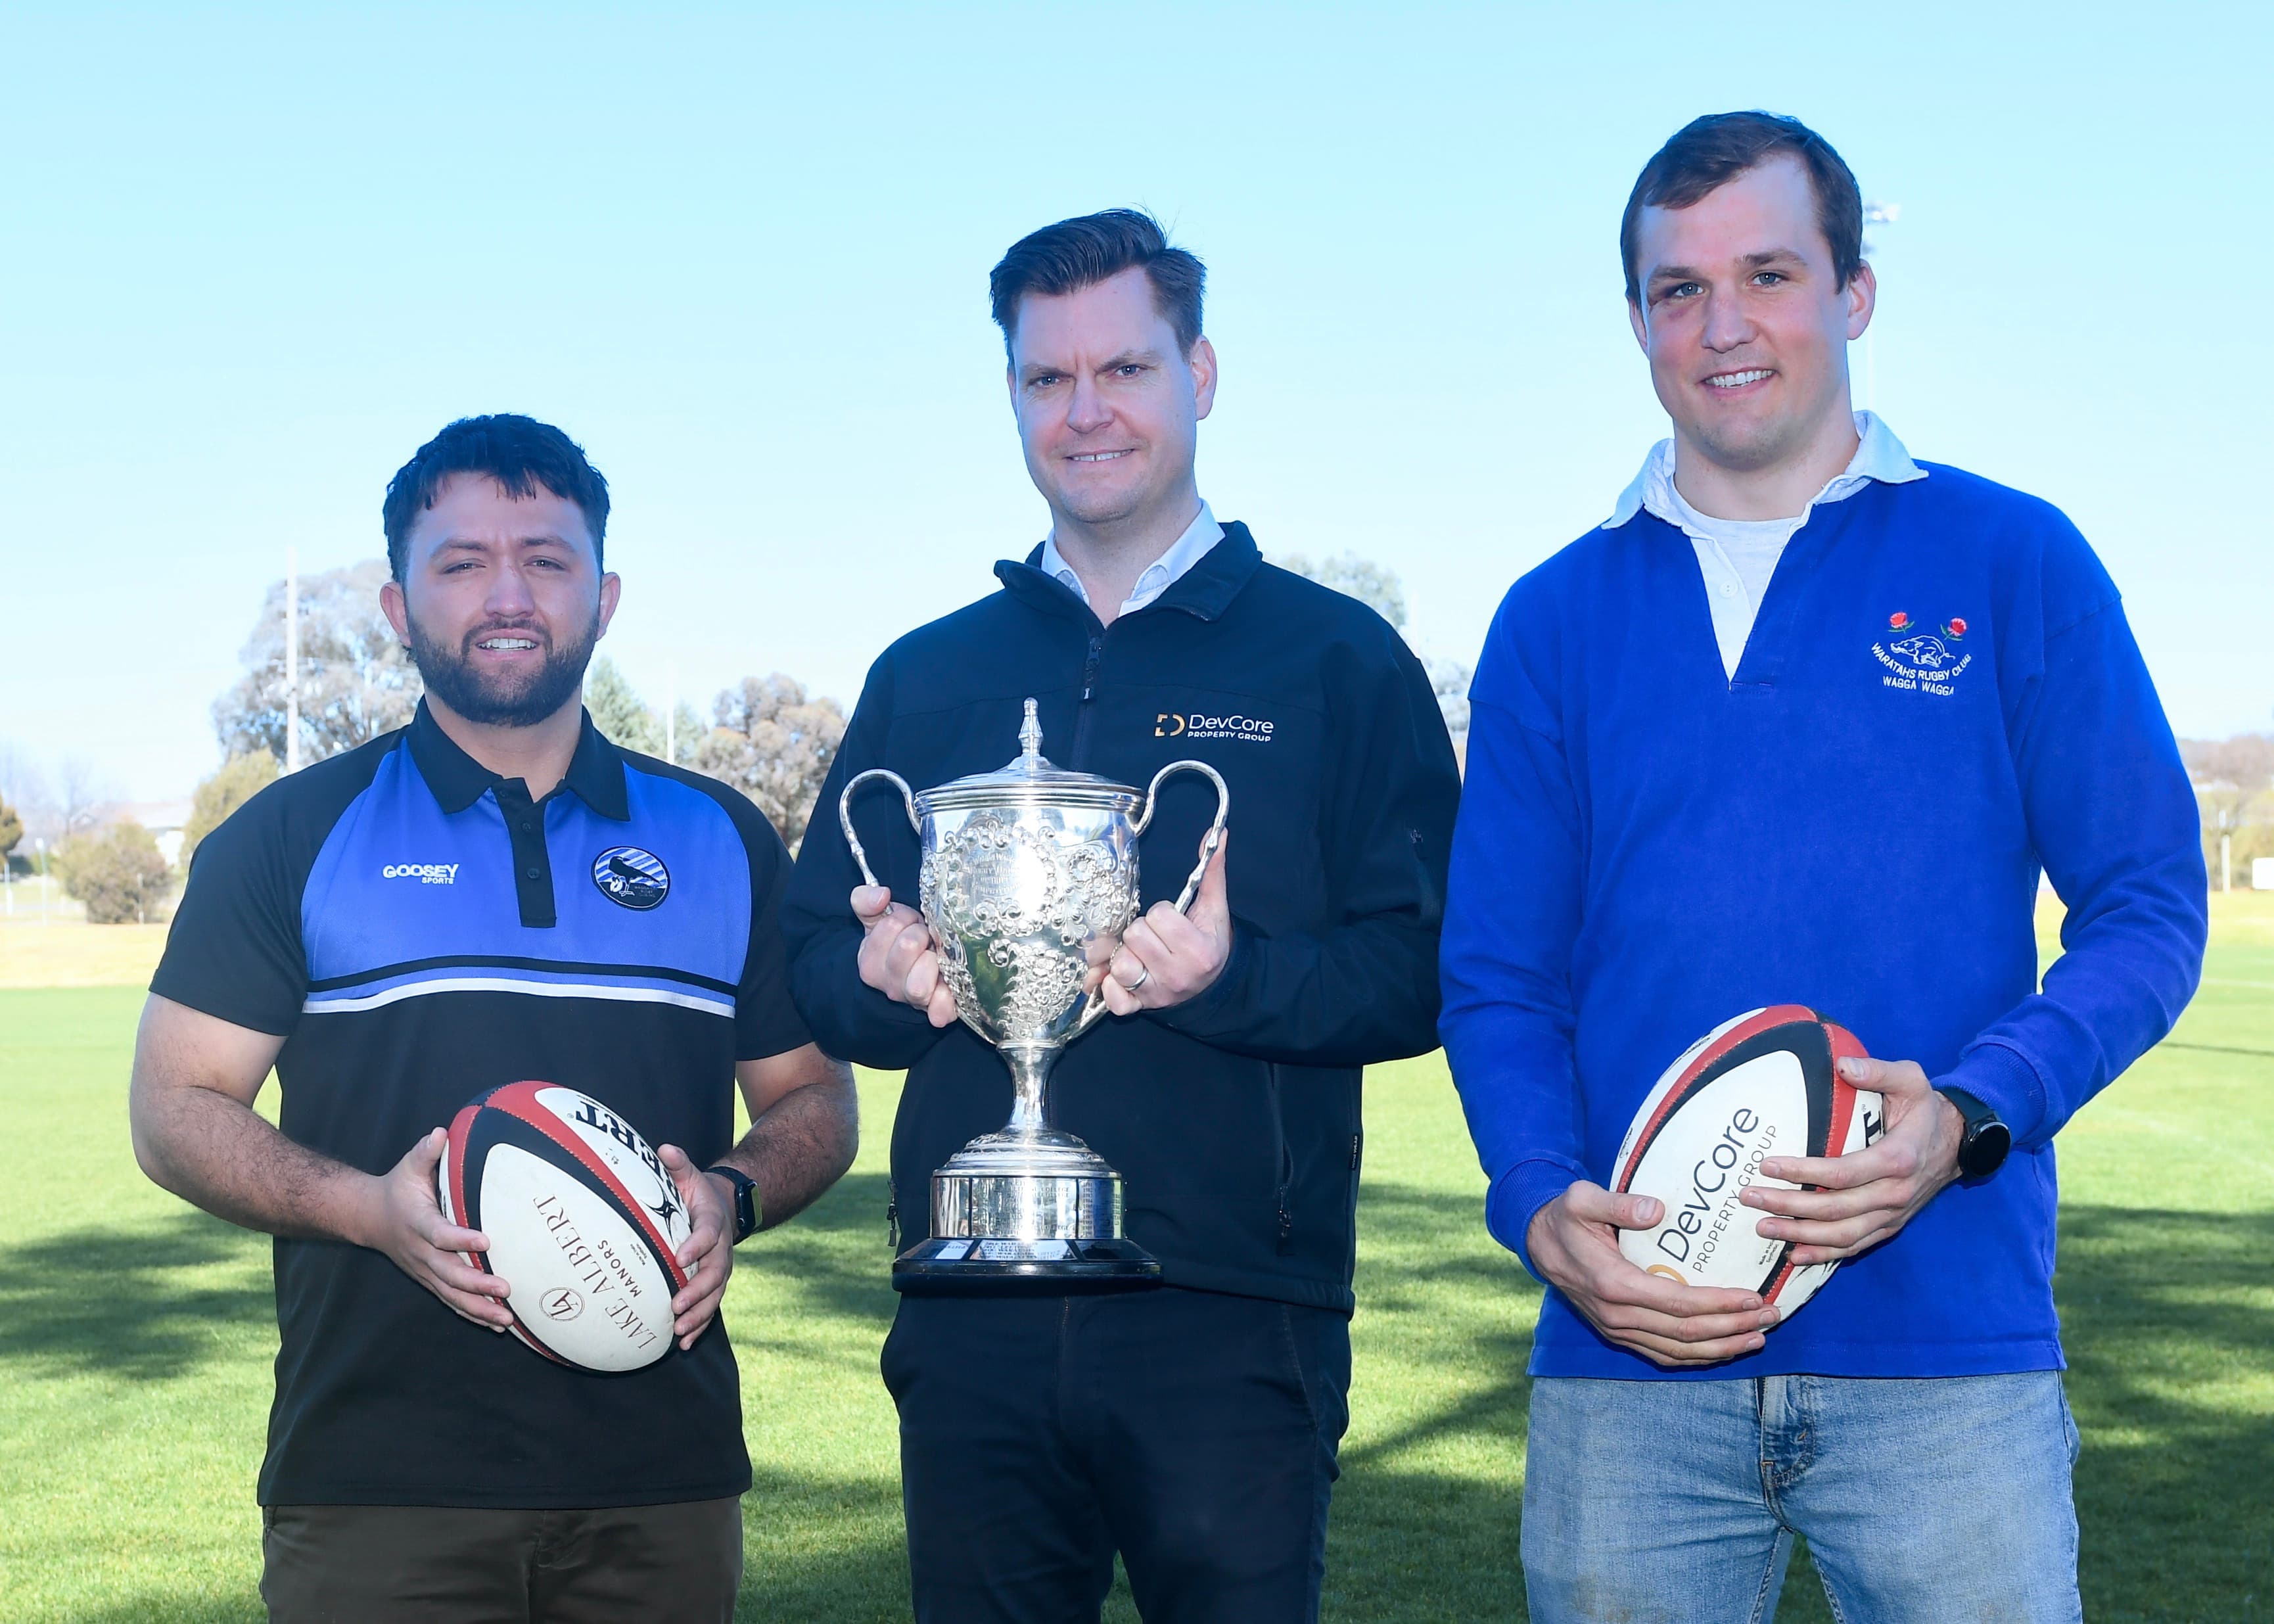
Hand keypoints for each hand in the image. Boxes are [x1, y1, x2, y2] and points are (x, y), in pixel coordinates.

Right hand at [354, 1127, 514, 1330]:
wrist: (369, 1217)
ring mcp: (423, 1270)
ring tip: (507, 1320)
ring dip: (478, 1308)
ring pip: (451, 1295)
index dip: (460, 1239)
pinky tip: (495, 1325)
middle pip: (449, 1273)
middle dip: (477, 1284)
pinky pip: (450, 1301)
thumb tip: (441, 1133)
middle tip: (506, 1289)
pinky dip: (471, 1314)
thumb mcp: (408, 1167)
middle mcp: (420, 1252)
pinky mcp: (428, 1280)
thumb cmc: (397, 1188)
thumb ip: (425, 1152)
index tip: (486, 1240)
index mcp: (418, 1223)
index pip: (440, 1234)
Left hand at [661, 1144, 733, 1349]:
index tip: (679, 1257)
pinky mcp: (713, 1285)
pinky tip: (684, 1344)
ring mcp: (719, 1269)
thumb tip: (665, 1149)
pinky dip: (699, 1326)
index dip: (696, 1245)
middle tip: (676, 1306)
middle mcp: (721, 1249)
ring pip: (714, 1296)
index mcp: (712, 1221)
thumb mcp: (689, 1175)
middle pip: (715, 1273)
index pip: (707, 1233)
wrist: (722, 1208)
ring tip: (679, 1332)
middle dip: (697, 1292)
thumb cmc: (695, 1193)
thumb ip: (678, 1164)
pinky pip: (709, 1307)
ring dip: (699, 1315)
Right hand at [852, 884, 957, 1027]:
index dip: (904, 918)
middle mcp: (890, 986)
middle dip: (921, 933)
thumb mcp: (879, 920)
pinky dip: (943, 1005)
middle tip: (926, 936)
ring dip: (934, 962)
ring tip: (937, 956)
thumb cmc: (899, 942)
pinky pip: (939, 1012)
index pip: (889, 925)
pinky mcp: (938, 1010)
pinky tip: (946, 992)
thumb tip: (881, 895)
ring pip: (918, 984)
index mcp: (871, 963)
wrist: (915, 970)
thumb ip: (867, 902)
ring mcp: (913, 1000)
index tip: (910, 923)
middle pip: (907, 947)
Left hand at [1094, 831, 1232, 1015]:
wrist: (1214, 986)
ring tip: (1139, 954)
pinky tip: (1121, 977)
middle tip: (1154, 937)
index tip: (1171, 921)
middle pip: (1135, 936)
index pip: (1160, 916)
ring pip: (1120, 964)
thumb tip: (1217, 835)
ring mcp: (1156, 994)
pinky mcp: (1139, 1007)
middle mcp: (1177, 975)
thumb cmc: (1209, 942)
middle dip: (1141, 931)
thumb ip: (1212, 873)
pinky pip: (1112, 998)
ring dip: (1124, 956)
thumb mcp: (1214, 909)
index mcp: (1198, 950)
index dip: (1161, 913)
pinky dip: (1109, 987)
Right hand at [1527, 1180, 1779, 1366]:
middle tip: (1770, 1317)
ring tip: (1758, 1338)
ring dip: (1721, 1348)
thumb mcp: (1584, 1199)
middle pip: (1686, 1334)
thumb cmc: (1567, 1216)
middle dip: (1732, 1328)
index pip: (1679, 1304)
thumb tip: (1657, 1209)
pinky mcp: (1619, 1334)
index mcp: (1613, 1284)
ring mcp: (1617, 1329)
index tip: (1753, 1297)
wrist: (1538, 1242)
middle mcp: (1617, 1315)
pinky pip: (1663, 1355)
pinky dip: (1696, 1357)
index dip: (1719, 1304)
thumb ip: (1620, 1203)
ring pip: (1677, 1352)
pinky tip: (1722, 1349)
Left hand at [1743, 1056, 1962, 1264]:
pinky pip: (1855, 1246)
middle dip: (1789, 1206)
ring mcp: (1893, 1214)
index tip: (1768, 1166)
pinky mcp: (1890, 1226)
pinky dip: (1824, 1255)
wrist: (1958, 1142)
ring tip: (1762, 1227)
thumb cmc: (1925, 1108)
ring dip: (1800, 1235)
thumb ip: (1878, 1071)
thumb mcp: (1910, 1080)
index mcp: (1897, 1159)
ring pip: (1842, 1235)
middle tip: (1750, 1198)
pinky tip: (1794, 1255)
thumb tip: (1843, 1066)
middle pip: (1835, 1210)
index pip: (1842, 1173)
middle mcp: (1895, 1194)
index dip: (1804, 1173)